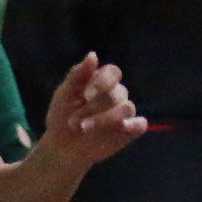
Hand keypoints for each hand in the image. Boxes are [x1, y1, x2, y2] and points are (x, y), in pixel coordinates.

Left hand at [42, 53, 147, 168]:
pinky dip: (134, 125)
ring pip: (126, 108)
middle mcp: (116, 94)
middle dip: (93, 108)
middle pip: (117, 93)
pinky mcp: (129, 130)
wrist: (61, 147)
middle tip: (73, 122)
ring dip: (105, 119)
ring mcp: (124, 112)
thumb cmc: (61, 116)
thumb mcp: (64, 95)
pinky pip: (140, 124)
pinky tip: (122, 127)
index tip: (85, 96)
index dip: (102, 82)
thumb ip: (77, 75)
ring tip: (83, 129)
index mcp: (101, 81)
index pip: (113, 72)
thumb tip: (93, 55)